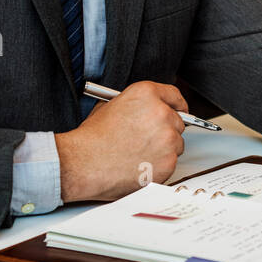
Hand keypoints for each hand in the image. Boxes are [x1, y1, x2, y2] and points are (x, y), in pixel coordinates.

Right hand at [55, 81, 187, 201]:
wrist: (82, 164)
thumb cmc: (92, 139)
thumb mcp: (110, 106)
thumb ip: (137, 105)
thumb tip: (149, 110)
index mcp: (146, 94)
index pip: (174, 96)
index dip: (176, 106)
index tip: (179, 112)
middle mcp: (161, 113)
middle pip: (178, 121)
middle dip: (165, 130)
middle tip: (146, 140)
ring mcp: (167, 138)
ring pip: (176, 144)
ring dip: (164, 149)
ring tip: (137, 154)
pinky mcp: (168, 161)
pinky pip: (171, 163)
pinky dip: (160, 166)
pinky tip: (139, 165)